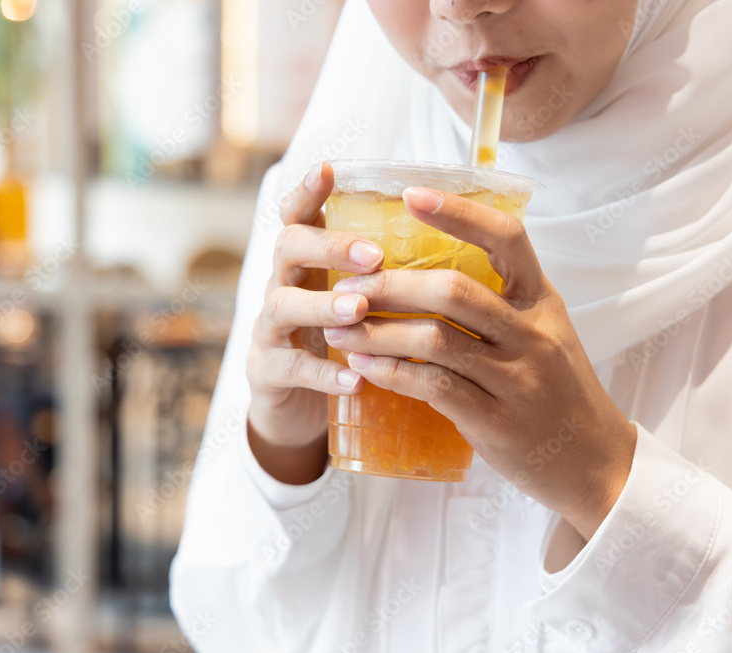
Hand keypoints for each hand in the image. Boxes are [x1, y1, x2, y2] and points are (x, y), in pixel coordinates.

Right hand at [246, 162, 382, 483]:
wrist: (296, 405)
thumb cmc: (340, 340)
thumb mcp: (357, 300)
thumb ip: (386, 272)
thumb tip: (464, 239)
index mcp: (307, 261)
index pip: (300, 214)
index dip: (308, 191)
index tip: (327, 169)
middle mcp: (282, 285)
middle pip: (287, 247)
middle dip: (328, 246)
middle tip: (373, 255)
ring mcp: (269, 328)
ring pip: (282, 305)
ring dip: (323, 305)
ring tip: (359, 310)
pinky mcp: (267, 371)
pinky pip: (290, 368)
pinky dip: (324, 372)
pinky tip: (355, 378)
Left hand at [323, 187, 636, 539]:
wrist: (594, 461)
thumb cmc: (554, 390)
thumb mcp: (541, 333)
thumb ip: (496, 302)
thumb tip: (424, 268)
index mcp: (541, 300)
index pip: (507, 238)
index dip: (459, 212)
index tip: (411, 194)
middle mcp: (533, 334)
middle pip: (453, 290)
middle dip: (390, 284)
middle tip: (346, 286)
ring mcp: (517, 379)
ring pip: (436, 340)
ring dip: (377, 331)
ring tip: (338, 327)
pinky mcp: (496, 421)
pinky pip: (434, 387)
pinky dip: (391, 372)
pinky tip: (362, 365)